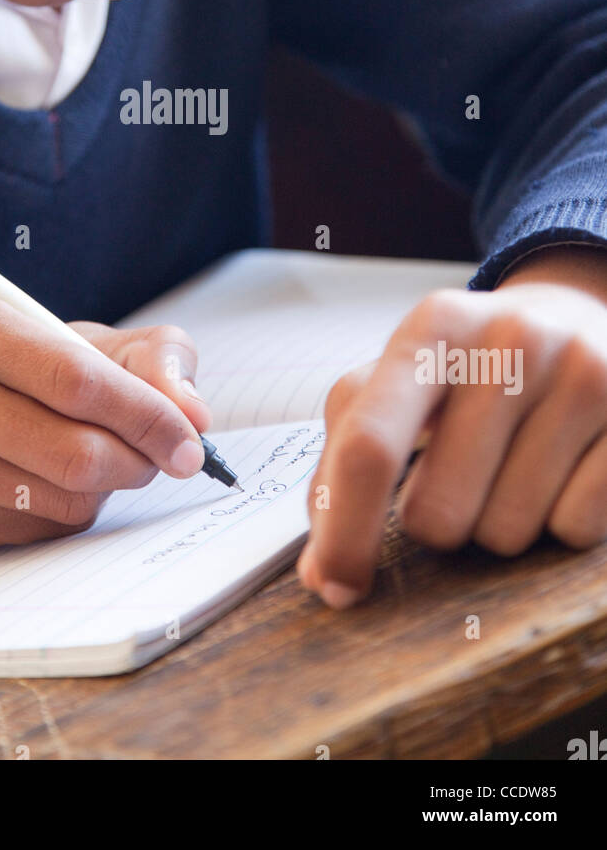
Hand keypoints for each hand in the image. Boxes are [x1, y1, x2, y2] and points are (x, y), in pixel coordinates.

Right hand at [0, 293, 210, 557]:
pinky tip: (44, 482)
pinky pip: (41, 530)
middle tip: (157, 457)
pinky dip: (66, 511)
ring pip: (65, 498)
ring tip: (95, 459)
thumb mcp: (69, 338)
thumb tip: (195, 416)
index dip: (148, 414)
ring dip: (105, 487)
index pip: (78, 380)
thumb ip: (149, 356)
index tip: (191, 439)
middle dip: (138, 460)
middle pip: (76, 451)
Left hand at [297, 250, 606, 607]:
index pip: (370, 447)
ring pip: (506, 532)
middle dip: (438, 522)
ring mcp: (582, 374)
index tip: (338, 588)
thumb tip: (324, 574)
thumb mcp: (401, 383)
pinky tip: (563, 469)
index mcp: (434, 328)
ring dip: (499, 523)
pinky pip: (575, 528)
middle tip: (460, 478)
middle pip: (437, 511)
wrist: (582, 316)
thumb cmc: (472, 368)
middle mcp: (510, 340)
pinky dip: (560, 520)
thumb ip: (346, 467)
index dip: (346, 531)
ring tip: (513, 466)